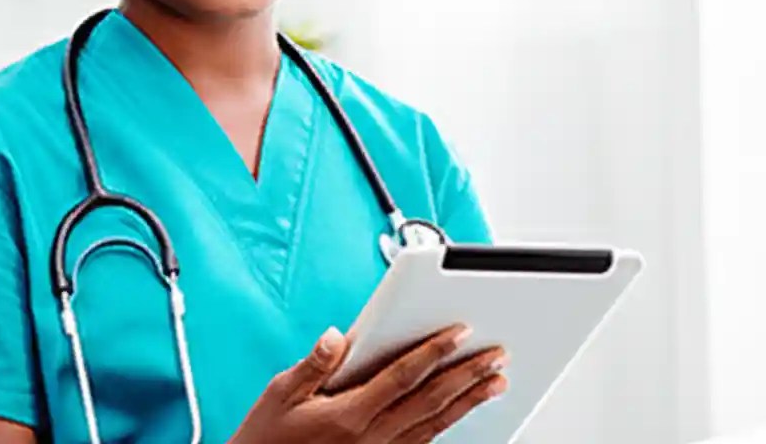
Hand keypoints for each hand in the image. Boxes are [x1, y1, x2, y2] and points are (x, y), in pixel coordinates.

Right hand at [228, 324, 508, 443]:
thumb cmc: (268, 439)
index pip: (402, 376)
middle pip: (430, 400)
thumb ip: (314, 365)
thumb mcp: (280, 394)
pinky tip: (463, 412)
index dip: (434, 351)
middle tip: (497, 355)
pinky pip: (423, 442)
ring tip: (496, 381)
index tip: (460, 332)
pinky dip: (447, 425)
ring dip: (468, 401)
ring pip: (435, 423)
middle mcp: (371, 436)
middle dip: (468, 375)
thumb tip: (337, 337)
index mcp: (349, 415)